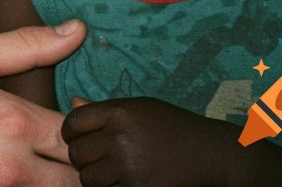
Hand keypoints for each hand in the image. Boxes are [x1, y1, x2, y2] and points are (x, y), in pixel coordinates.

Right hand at [0, 22, 85, 186]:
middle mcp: (9, 170)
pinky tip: (4, 175)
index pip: (79, 136)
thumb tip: (76, 30)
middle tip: (60, 150)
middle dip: (76, 165)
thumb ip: (27, 44)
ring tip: (35, 163)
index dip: (85, 128)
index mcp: (13, 123)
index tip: (73, 122)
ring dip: (48, 181)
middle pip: (76, 181)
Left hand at [62, 96, 238, 186]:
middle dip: (82, 159)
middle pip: (77, 153)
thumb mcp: (141, 109)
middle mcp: (120, 137)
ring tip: (111, 175)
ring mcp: (130, 167)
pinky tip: (126, 183)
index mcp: (119, 111)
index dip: (70, 133)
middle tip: (96, 161)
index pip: (73, 121)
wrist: (212, 154)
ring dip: (95, 180)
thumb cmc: (174, 128)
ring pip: (89, 179)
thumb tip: (72, 102)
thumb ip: (105, 109)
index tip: (76, 140)